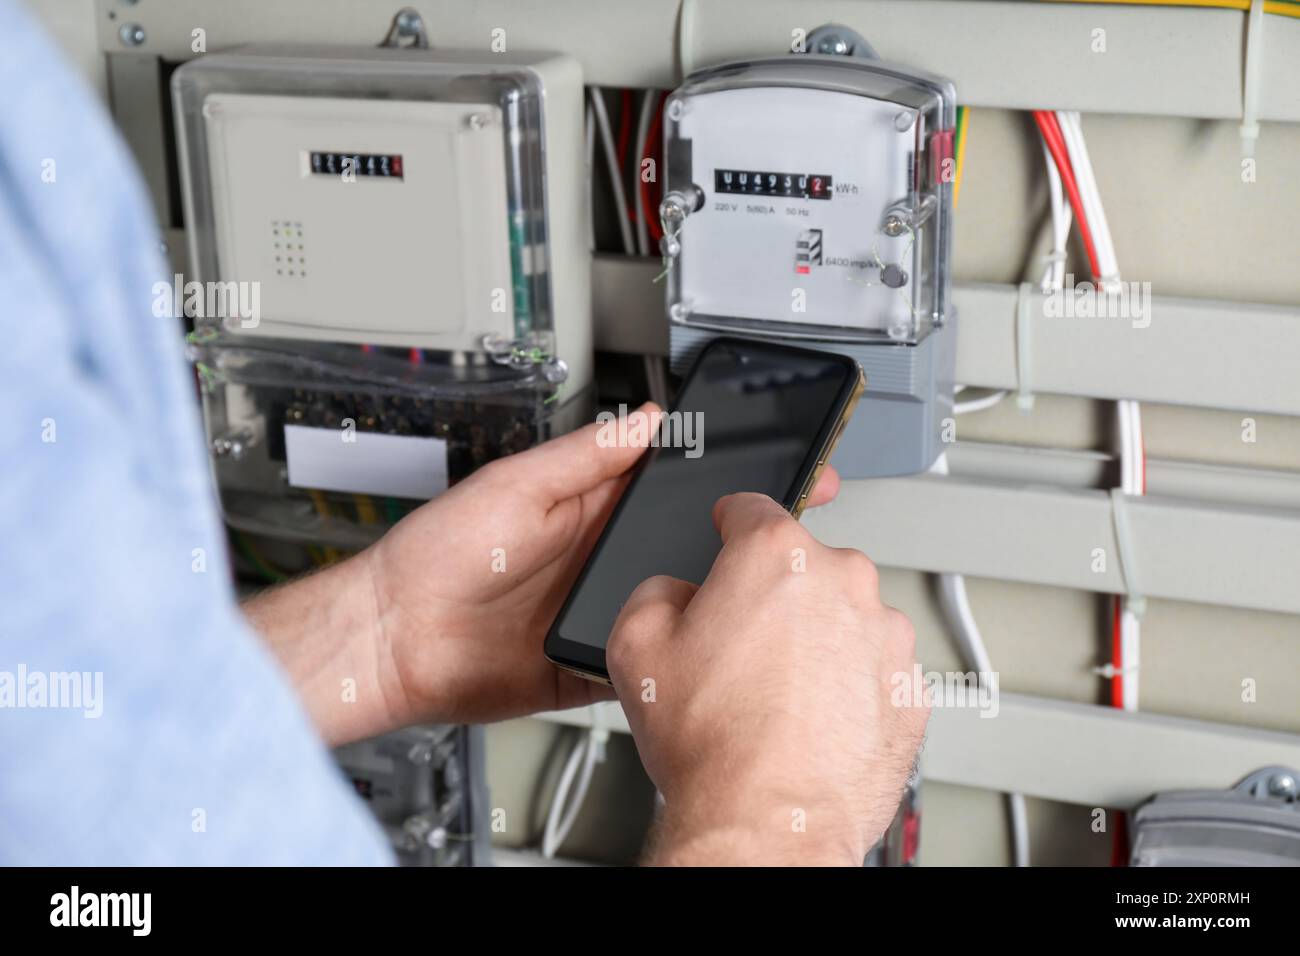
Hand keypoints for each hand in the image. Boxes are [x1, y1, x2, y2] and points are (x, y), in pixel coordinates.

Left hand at [248, 403, 838, 744]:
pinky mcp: (597, 663)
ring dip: (715, 602)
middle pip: (688, 544)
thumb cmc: (437, 555)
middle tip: (792, 530)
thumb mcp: (516, 486)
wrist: (396, 643)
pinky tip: (710, 652)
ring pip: (680, 605)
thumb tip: (647, 419)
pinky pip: (651, 661)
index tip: (777, 461)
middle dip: (741, 539)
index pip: (674, 483)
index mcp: (591, 506)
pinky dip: (679, 660)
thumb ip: (584, 456)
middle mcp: (605, 558)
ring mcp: (606, 611)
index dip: (725, 473)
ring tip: (762, 594)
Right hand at [606, 492, 927, 865]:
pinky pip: (873, 665)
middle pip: (800, 565)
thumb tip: (675, 592)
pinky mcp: (911, 685)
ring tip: (776, 695)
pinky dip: (848, 682)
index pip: (751, 507)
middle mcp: (842, 581)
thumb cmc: (714, 742)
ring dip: (814, 639)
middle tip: (738, 650)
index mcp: (776, 555)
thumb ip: (654, 591)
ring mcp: (885, 634)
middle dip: (771, 596)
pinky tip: (810, 717)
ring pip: (842, 616)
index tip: (728, 532)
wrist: (768, 820)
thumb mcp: (634, 645)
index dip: (728, 522)